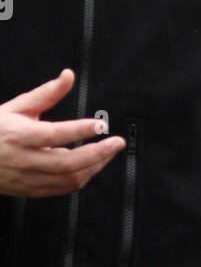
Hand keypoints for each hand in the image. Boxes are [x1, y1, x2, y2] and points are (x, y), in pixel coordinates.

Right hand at [0, 69, 125, 196]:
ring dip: (95, 166)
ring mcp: (27, 178)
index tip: (101, 124)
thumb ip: (46, 93)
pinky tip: (92, 165)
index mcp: (18, 135)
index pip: (54, 134)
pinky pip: (63, 188)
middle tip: (117, 142)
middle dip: (98, 153)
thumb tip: (68, 76)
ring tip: (108, 152)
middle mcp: (23, 160)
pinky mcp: (31, 190)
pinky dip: (82, 177)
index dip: (80, 130)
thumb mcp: (16, 107)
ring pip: (69, 179)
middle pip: (67, 163)